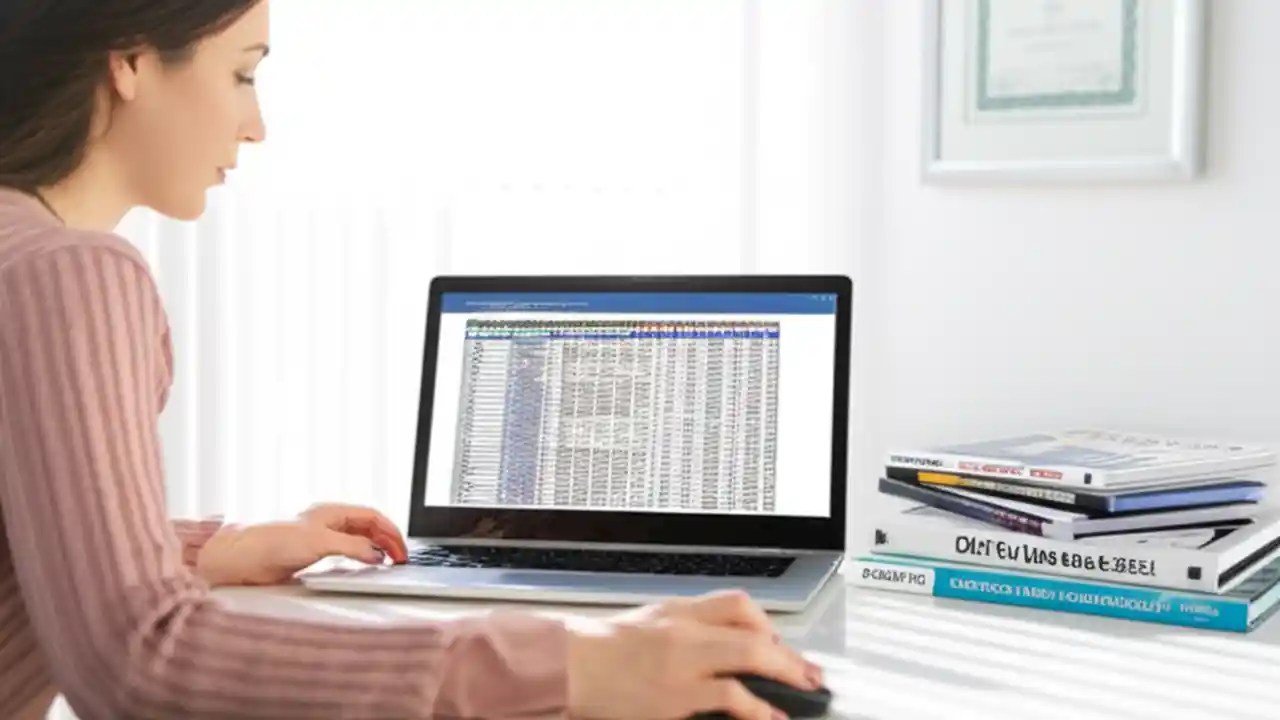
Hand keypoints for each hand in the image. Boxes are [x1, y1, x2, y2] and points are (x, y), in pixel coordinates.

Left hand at [196, 503, 409, 585]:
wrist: (242, 559)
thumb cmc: (273, 541)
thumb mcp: (320, 542)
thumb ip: (353, 548)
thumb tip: (377, 555)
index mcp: (332, 511)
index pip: (372, 516)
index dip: (391, 531)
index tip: (401, 550)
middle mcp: (328, 523)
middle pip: (368, 528)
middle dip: (387, 541)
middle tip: (400, 559)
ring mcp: (320, 539)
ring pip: (358, 541)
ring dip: (375, 550)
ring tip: (386, 564)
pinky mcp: (311, 556)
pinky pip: (345, 554)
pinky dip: (359, 560)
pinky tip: (361, 569)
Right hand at [566, 590, 822, 719]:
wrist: (565, 666)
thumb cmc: (595, 651)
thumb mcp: (643, 625)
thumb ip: (678, 631)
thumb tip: (712, 644)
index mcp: (677, 611)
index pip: (735, 603)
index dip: (765, 623)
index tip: (778, 642)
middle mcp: (685, 630)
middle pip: (752, 628)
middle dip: (787, 651)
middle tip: (809, 671)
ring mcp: (684, 662)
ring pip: (749, 655)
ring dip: (786, 672)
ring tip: (804, 687)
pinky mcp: (678, 696)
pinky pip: (731, 699)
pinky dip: (758, 710)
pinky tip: (771, 719)